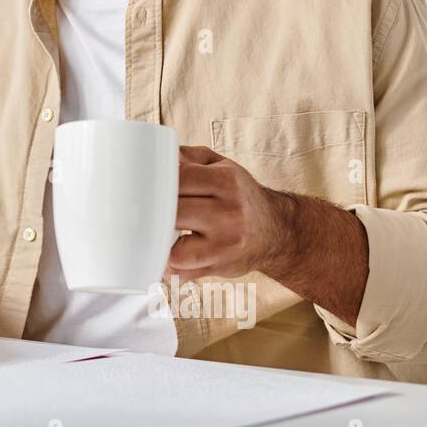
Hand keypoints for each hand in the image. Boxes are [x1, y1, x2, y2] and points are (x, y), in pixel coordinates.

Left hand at [165, 145, 293, 280]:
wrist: (276, 232)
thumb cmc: (240, 196)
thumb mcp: (222, 166)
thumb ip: (189, 157)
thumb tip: (158, 157)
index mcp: (227, 181)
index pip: (178, 178)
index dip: (158, 182)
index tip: (150, 186)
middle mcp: (230, 212)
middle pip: (172, 210)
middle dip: (157, 210)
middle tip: (153, 208)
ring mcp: (225, 243)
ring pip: (173, 247)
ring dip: (162, 239)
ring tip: (164, 229)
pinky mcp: (219, 266)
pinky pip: (179, 269)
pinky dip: (169, 262)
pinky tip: (173, 249)